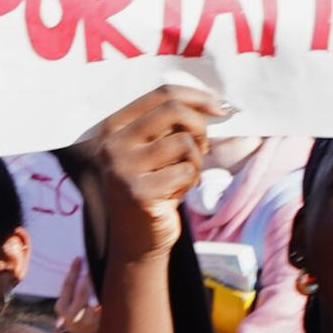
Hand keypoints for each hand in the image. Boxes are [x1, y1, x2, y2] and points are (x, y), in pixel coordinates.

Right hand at [69, 84, 227, 258]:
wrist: (136, 238)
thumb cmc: (153, 188)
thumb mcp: (154, 149)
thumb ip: (170, 124)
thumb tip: (215, 102)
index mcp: (113, 128)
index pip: (161, 94)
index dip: (197, 97)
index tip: (220, 107)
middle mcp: (111, 145)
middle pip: (173, 111)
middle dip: (200, 126)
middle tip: (204, 146)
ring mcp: (122, 169)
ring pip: (184, 143)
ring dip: (196, 160)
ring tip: (184, 176)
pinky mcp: (138, 192)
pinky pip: (186, 171)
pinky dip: (190, 181)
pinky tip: (176, 193)